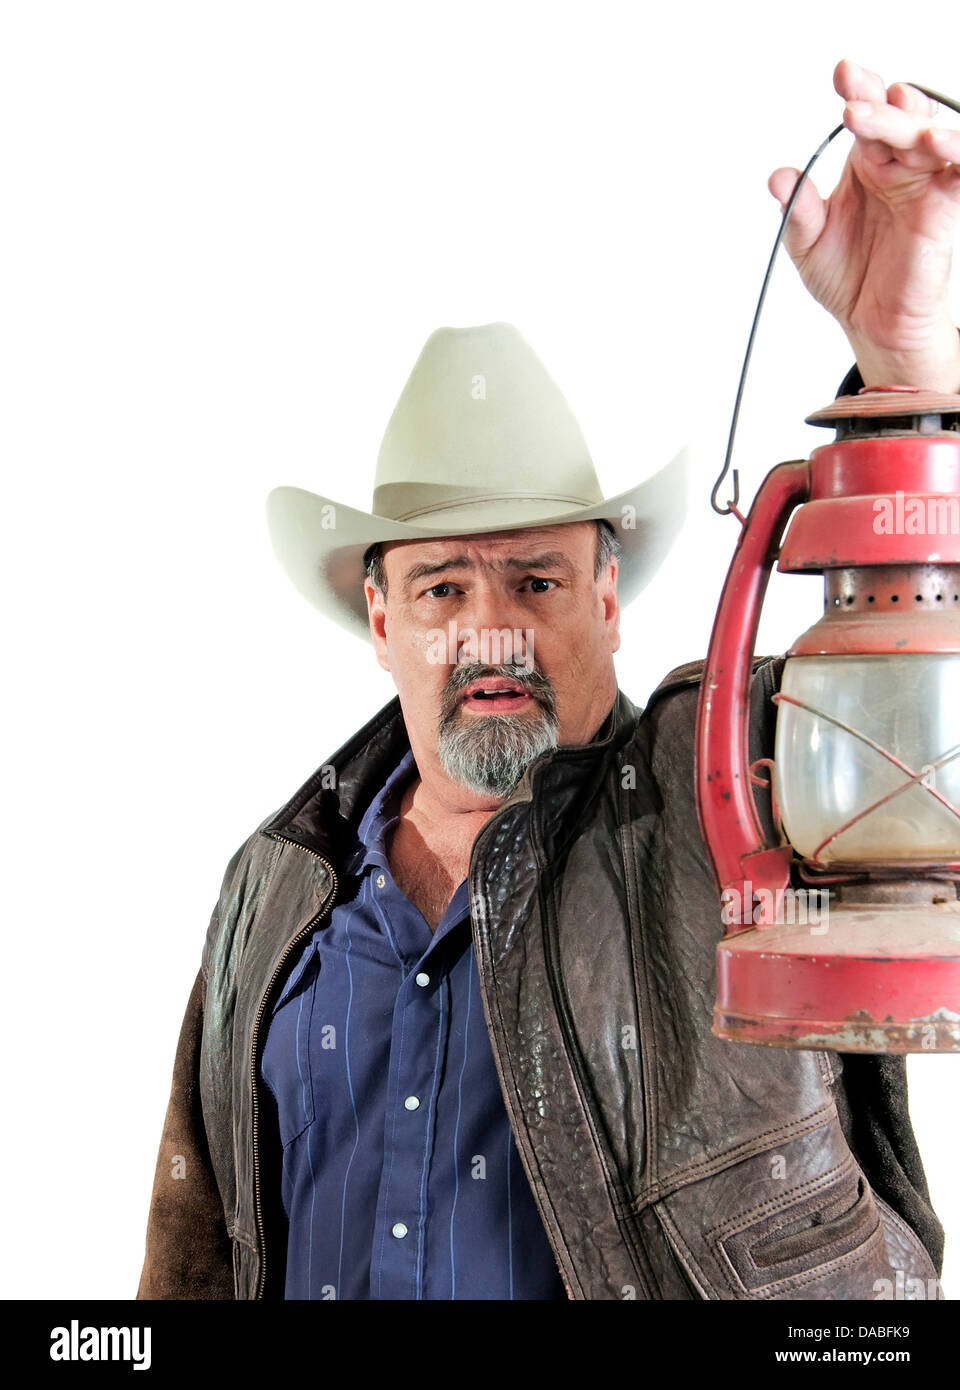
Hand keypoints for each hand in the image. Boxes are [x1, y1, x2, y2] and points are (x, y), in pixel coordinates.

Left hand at [769, 59, 959, 392]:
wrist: (870, 323)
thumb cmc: (844, 279)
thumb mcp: (807, 242)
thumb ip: (797, 208)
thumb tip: (777, 177)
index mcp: (865, 163)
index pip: (866, 113)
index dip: (858, 89)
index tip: (842, 74)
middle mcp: (896, 165)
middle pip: (897, 116)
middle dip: (877, 104)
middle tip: (853, 106)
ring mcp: (923, 181)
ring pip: (929, 133)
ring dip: (911, 120)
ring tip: (889, 112)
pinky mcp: (946, 204)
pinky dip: (953, 147)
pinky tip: (933, 141)